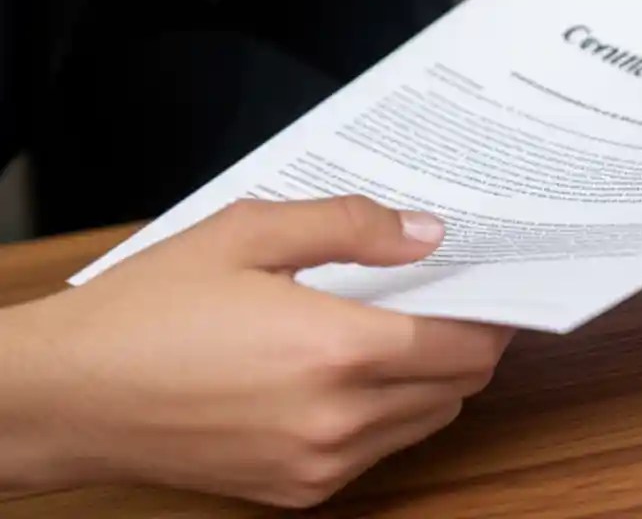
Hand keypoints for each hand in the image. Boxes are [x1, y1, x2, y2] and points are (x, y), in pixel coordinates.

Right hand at [0, 196, 513, 507]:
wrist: (66, 397)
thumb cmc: (148, 311)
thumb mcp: (248, 234)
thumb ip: (352, 226)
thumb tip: (428, 234)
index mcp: (336, 351)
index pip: (465, 345)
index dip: (494, 317)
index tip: (499, 291)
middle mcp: (339, 420)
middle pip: (457, 388)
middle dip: (469, 346)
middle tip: (450, 303)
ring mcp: (319, 465)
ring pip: (424, 424)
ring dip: (432, 383)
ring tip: (399, 335)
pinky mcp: (296, 492)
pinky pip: (377, 453)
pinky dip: (388, 417)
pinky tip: (352, 379)